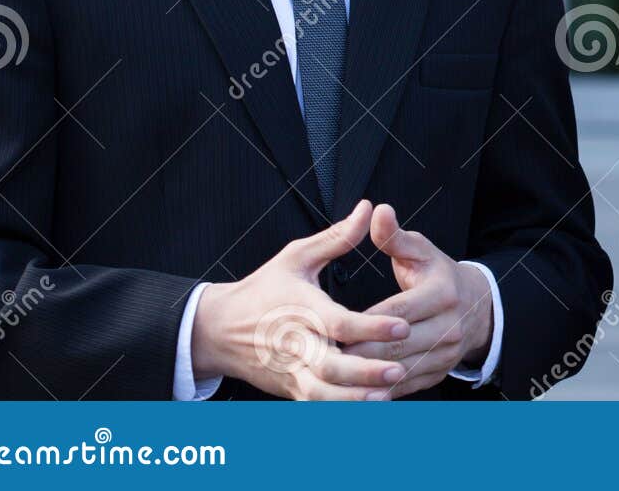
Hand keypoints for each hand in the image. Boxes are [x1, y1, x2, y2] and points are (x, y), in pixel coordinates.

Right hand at [192, 199, 412, 399]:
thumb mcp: (295, 256)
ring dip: (354, 399)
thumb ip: (336, 237)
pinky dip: (340, 409)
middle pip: (331, 366)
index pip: (337, 322)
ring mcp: (292, 372)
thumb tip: (368, 209)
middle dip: (365, 372)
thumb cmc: (262, 290)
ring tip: (387, 395)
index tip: (401, 325)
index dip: (370, 326)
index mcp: (300, 309)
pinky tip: (369, 407)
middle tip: (399, 369)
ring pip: (323, 394)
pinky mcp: (291, 390)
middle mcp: (295, 345)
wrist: (217, 330)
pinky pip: (317, 406)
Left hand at [341, 203, 493, 397]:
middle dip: (359, 352)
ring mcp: (447, 354)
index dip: (364, 320)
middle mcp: (450, 326)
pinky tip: (350, 389)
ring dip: (365, 376)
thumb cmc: (437, 274)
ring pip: (400, 370)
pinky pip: (405, 387)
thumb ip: (394, 236)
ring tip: (331, 374)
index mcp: (443, 293)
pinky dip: (377, 390)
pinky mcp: (439, 373)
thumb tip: (376, 211)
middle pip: (397, 345)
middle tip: (322, 355)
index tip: (332, 325)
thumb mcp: (420, 251)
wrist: (476, 305)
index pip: (398, 310)